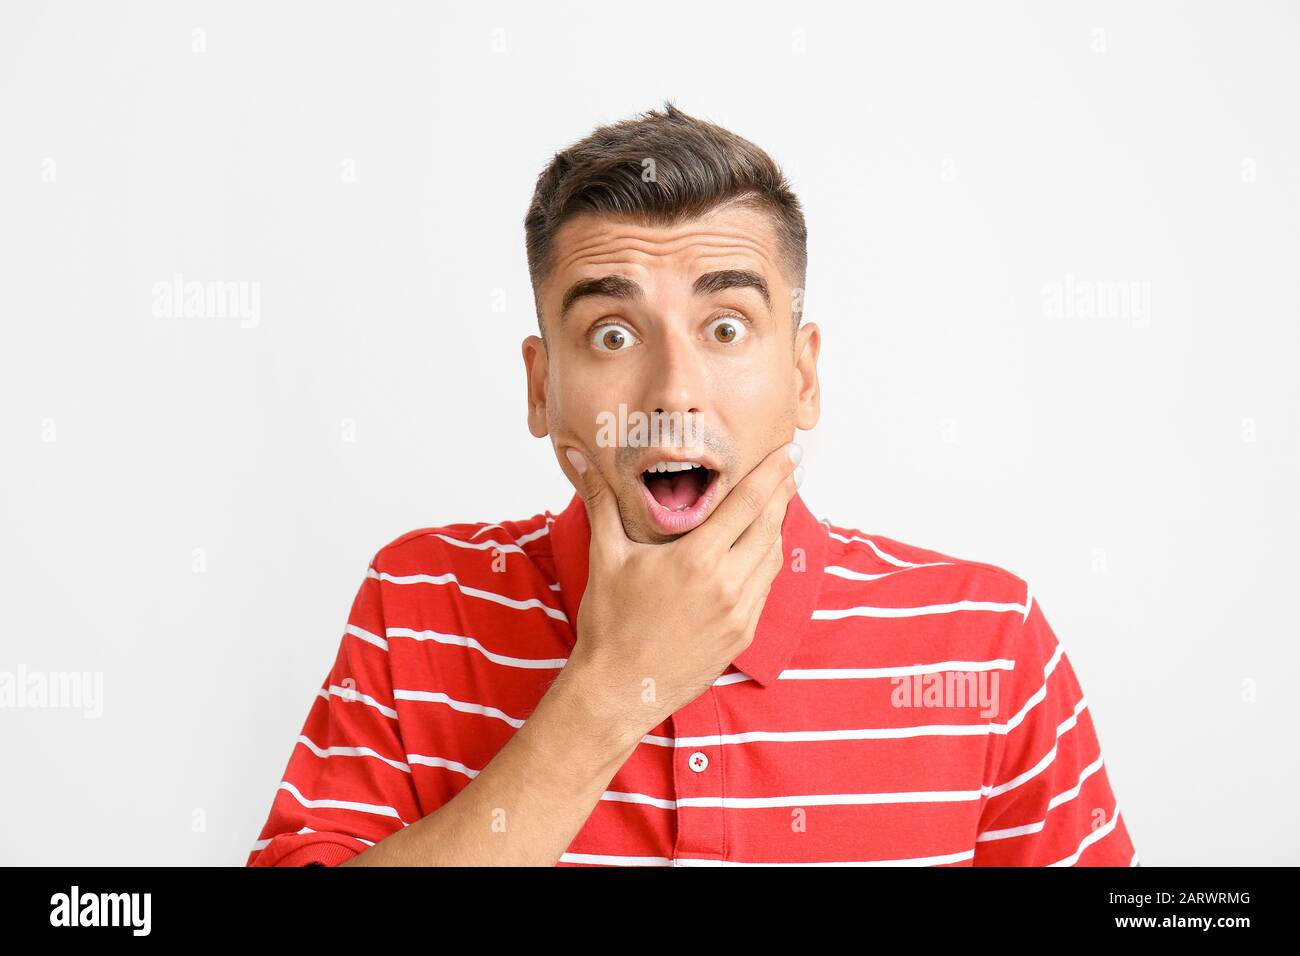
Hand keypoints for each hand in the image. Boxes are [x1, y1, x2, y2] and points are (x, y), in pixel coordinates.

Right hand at [556, 441, 803, 733]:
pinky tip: (760, 549)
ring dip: (778, 527)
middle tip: (790, 468)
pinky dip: (767, 561)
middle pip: (771, 526)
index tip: (787, 452)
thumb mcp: (606, 557)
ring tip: (776, 504)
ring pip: (773, 558)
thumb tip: (580, 457)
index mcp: (698, 559)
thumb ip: (603, 502)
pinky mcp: (743, 635)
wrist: (620, 689)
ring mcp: (740, 613)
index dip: (772, 474)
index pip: (748, 503)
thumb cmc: (610, 623)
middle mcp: (727, 585)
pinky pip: (765, 588)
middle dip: (783, 494)